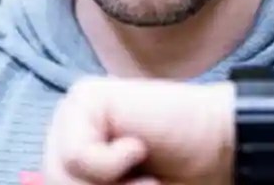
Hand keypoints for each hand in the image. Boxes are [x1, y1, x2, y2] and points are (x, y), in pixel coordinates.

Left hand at [43, 77, 233, 184]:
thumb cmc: (177, 175)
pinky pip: (76, 155)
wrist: (220, 147)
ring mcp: (74, 110)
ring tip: (143, 174)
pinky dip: (111, 165)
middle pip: (54, 182)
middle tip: (144, 184)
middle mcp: (66, 130)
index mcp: (71, 154)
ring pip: (61, 174)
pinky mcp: (85, 98)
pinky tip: (138, 146)